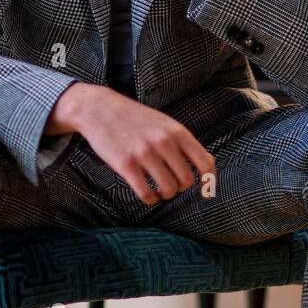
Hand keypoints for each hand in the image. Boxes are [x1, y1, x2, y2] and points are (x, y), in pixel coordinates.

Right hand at [51, 83, 215, 203]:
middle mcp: (163, 142)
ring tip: (157, 188)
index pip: (205, 163)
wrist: (99, 108)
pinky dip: (149, 199)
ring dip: (164, 194)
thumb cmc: (134, 118)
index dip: (207, 180)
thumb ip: (184, 142)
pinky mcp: (125, 165)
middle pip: (187, 180)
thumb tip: (208, 164)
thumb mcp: (164, 123)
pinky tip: (145, 192)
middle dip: (180, 187)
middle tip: (170, 183)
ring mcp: (144, 153)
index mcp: (177, 131)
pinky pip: (146, 194)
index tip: (203, 189)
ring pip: (168, 189)